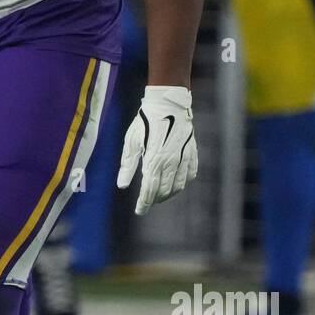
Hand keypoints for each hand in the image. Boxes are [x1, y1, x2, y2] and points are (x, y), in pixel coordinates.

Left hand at [116, 86, 197, 215]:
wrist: (168, 103)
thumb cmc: (145, 121)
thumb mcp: (131, 142)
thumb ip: (127, 165)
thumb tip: (122, 185)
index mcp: (154, 160)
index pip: (149, 190)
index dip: (144, 203)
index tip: (139, 211)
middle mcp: (170, 162)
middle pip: (164, 191)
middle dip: (155, 199)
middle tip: (148, 200)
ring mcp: (183, 157)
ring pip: (179, 185)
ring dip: (169, 193)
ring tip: (160, 194)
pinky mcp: (191, 152)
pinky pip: (191, 173)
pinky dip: (184, 181)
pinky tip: (177, 181)